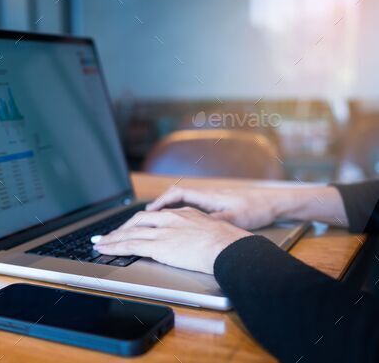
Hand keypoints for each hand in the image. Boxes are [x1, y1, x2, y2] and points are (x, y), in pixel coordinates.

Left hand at [92, 207, 251, 273]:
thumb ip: (198, 234)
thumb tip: (196, 243)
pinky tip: (105, 249)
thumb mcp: (212, 231)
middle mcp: (170, 219)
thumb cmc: (229, 244)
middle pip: (138, 220)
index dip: (140, 222)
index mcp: (184, 214)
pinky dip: (115, 247)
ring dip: (113, 239)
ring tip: (100, 244)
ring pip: (130, 233)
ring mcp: (163, 232)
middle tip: (109, 235)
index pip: (155, 215)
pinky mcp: (159, 246)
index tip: (131, 227)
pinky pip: (131, 245)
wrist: (230, 248)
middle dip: (122, 228)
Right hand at [146, 185, 283, 229]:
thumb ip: (215, 222)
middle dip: (160, 205)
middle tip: (146, 216)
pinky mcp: (218, 205)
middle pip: (176, 196)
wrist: (275, 202)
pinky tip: (181, 222)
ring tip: (157, 220)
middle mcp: (208, 195)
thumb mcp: (236, 218)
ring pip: (184, 201)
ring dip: (169, 209)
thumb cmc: (258, 208)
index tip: (149, 211)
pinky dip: (181, 212)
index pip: (178, 193)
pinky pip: (193, 206)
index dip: (161, 201)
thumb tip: (196, 227)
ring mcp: (212, 199)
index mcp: (209, 196)